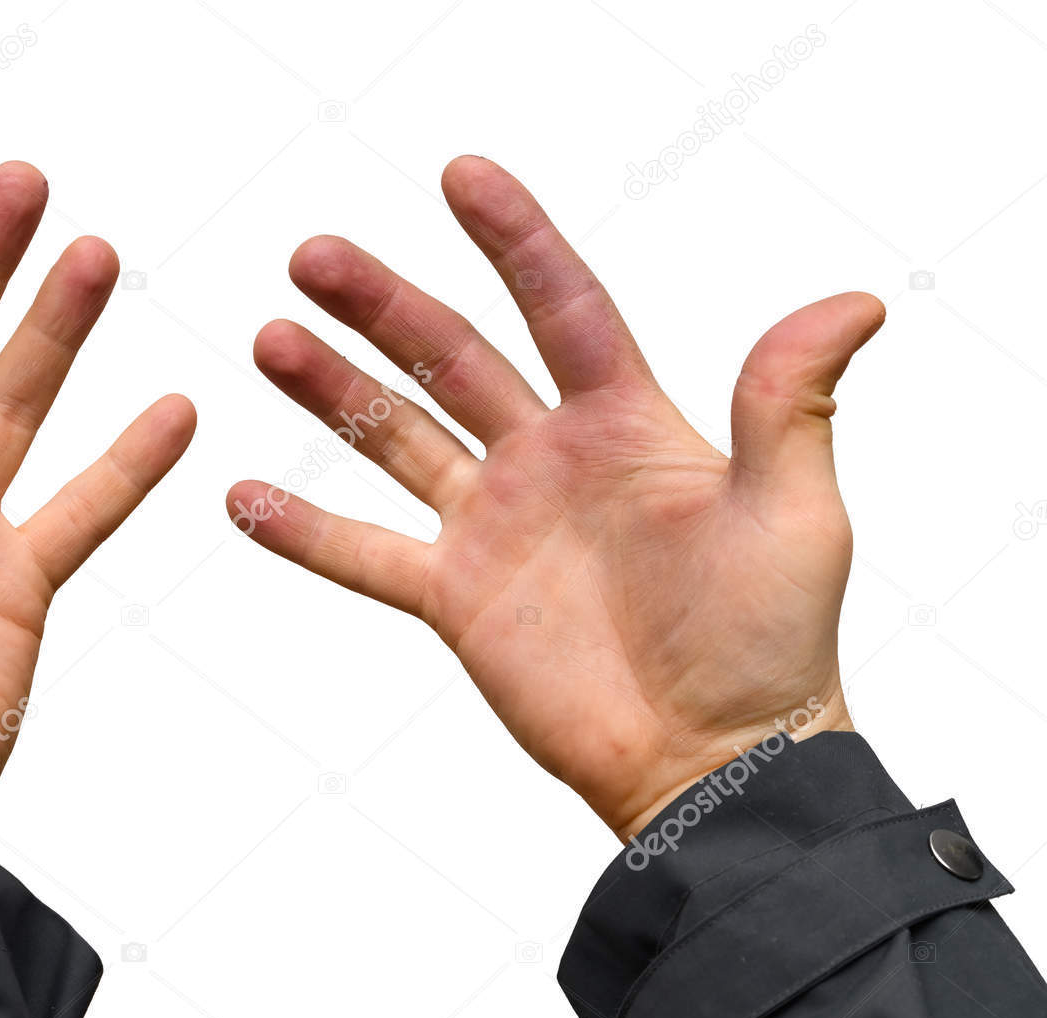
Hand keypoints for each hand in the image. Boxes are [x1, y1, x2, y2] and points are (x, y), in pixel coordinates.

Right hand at [229, 155, 881, 839]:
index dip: (514, 240)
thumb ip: (789, 405)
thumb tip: (851, 303)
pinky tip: (245, 495)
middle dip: (383, 305)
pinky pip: (366, 554)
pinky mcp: (455, 598)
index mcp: (624, 424)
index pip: (561, 307)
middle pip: (451, 359)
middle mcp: (547, 461)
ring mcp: (493, 528)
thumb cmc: (771, 642)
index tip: (458, 177)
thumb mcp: (794, 513)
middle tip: (315, 256)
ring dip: (333, 390)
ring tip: (272, 339)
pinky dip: (305, 529)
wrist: (712, 762)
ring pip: (397, 439)